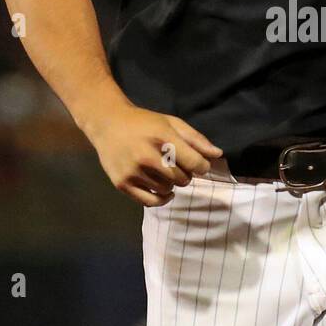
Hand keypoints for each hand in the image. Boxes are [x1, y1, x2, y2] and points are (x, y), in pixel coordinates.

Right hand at [88, 105, 222, 206]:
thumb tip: (218, 155)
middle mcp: (146, 156)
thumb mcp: (171, 123)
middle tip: (178, 166)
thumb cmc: (144, 123)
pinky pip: (150, 202)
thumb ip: (195, 139)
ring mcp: (133, 171)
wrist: (107, 123)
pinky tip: (164, 191)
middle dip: (186, 175)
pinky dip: (161, 199)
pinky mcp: (122, 183)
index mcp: (162, 137)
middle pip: (182, 179)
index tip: (199, 164)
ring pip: (167, 190)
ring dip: (171, 185)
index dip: (202, 166)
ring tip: (164, 172)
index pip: (195, 163)